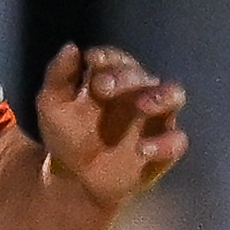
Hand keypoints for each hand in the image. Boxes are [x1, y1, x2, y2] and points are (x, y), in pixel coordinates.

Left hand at [36, 44, 188, 209]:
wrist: (75, 182)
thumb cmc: (67, 137)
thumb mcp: (53, 106)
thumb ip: (59, 76)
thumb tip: (71, 47)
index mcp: (112, 78)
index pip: (116, 59)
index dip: (107, 57)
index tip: (92, 60)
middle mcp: (138, 92)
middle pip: (142, 75)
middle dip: (125, 77)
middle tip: (103, 88)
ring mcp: (155, 118)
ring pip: (173, 95)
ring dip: (161, 96)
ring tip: (143, 106)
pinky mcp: (164, 147)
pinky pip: (177, 140)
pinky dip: (165, 143)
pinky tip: (142, 150)